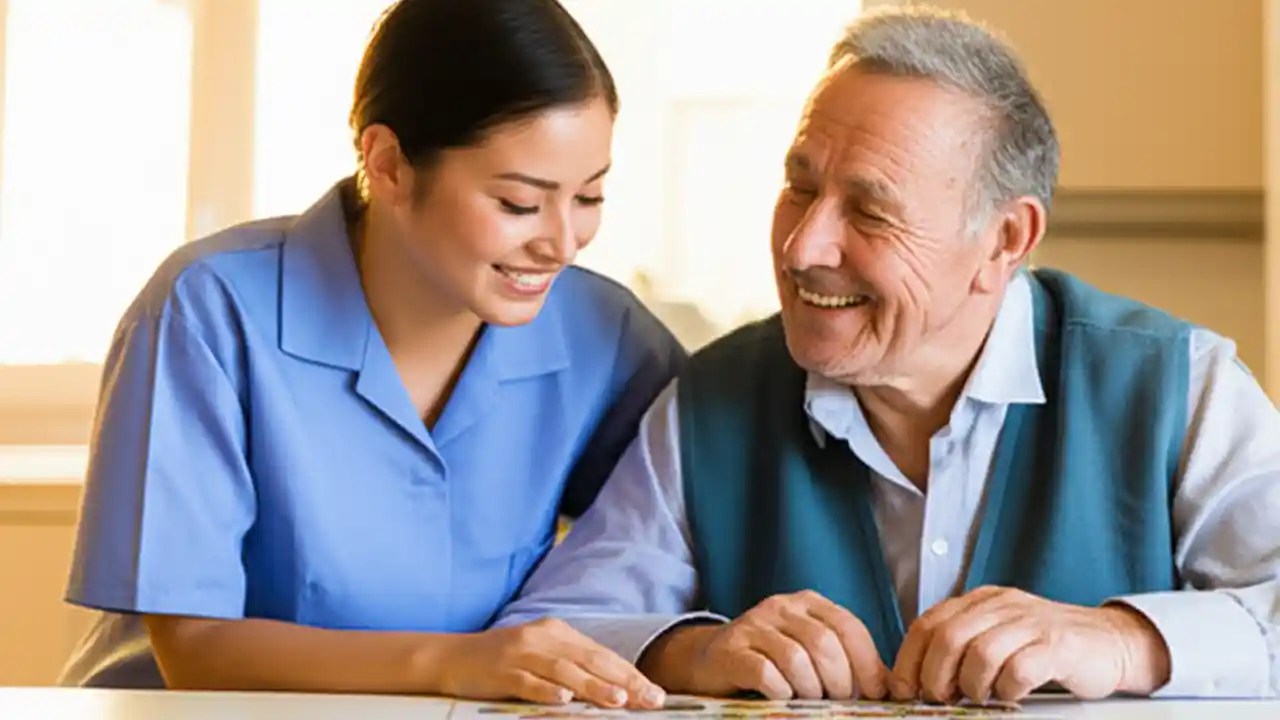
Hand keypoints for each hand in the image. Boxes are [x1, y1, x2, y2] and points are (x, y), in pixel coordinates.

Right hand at [437, 619, 665, 707]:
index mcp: (557, 632)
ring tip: (617, 700)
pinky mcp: (501, 671)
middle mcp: (543, 638)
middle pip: (590, 660)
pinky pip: (528, 682)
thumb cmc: (502, 661)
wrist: (452, 656)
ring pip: (565, 671)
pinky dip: (548, 691)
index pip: (602, 654)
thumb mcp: (541, 654)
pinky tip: (565, 699)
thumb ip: (573, 665)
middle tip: (649, 699)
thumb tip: (616, 687)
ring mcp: (521, 654)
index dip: (630, 673)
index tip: (654, 692)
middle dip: (623, 681)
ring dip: (593, 686)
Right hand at [640, 590, 888, 699]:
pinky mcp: (730, 650)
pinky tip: (782, 697)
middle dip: (840, 680)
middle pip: (824, 643)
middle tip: (838, 701)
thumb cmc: (770, 660)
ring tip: (808, 700)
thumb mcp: (809, 652)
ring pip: (796, 659)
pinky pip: (765, 673)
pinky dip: (781, 692)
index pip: (848, 626)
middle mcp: (781, 606)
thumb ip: (845, 661)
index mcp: (807, 603)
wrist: (710, 660)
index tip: (875, 692)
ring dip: (810, 690)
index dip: (867, 663)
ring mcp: (753, 625)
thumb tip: (888, 686)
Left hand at [890, 586, 1171, 703]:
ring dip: (972, 684)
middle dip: (935, 676)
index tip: (905, 688)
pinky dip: (1007, 688)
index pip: (928, 624)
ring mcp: (1032, 623)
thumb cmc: (1044, 647)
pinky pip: (1020, 668)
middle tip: (941, 699)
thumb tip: (917, 680)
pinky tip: (1010, 693)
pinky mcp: (1059, 646)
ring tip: (980, 696)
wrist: (1109, 642)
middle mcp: (1003, 606)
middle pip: (949, 637)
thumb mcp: (997, 635)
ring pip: (981, 652)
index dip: (909, 659)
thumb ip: (962, 647)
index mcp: (981, 601)